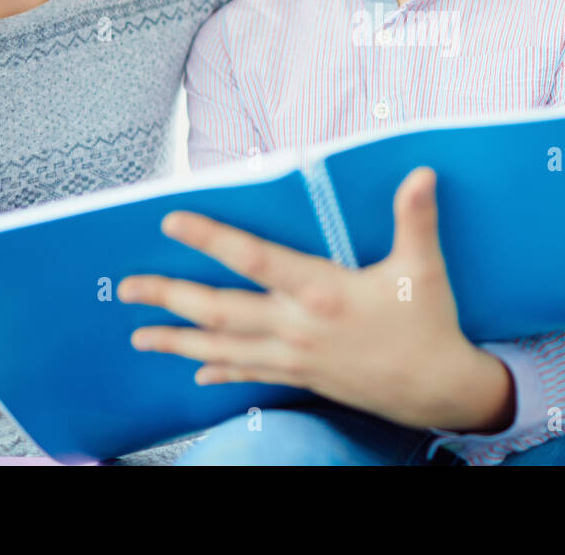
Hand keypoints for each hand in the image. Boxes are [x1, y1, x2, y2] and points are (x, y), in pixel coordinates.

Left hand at [117, 167, 514, 432]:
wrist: (438, 390)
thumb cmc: (428, 324)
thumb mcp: (423, 268)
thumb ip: (416, 219)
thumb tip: (421, 174)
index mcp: (323, 292)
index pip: (255, 259)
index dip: (212, 239)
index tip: (172, 222)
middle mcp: (298, 326)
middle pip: (220, 310)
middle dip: (169, 298)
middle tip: (126, 289)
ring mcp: (295, 357)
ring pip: (223, 348)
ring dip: (178, 340)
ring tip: (139, 335)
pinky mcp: (302, 377)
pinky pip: (249, 374)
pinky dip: (219, 371)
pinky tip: (196, 373)